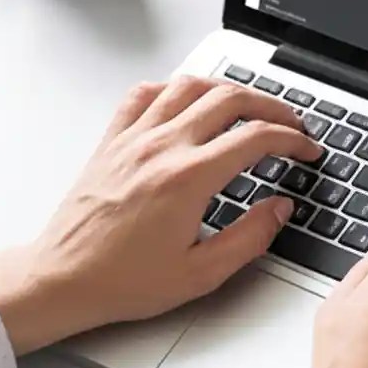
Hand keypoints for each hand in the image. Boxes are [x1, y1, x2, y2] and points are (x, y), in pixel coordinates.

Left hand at [0, 76, 322, 354]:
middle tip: (290, 124)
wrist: (62, 280)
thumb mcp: (201, 273)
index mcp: (188, 179)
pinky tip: (188, 103)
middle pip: (230, 99)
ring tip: (250, 105)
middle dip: (272, 105)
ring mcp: (134, 139)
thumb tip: (280, 209)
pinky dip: (175, 89)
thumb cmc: (122, 281)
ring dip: (229, 89)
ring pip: (190, 86)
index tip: (305, 149)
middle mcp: (161, 148)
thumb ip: (250, 237)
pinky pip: (145, 94)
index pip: (256, 137)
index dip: (292, 139)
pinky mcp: (112, 141)